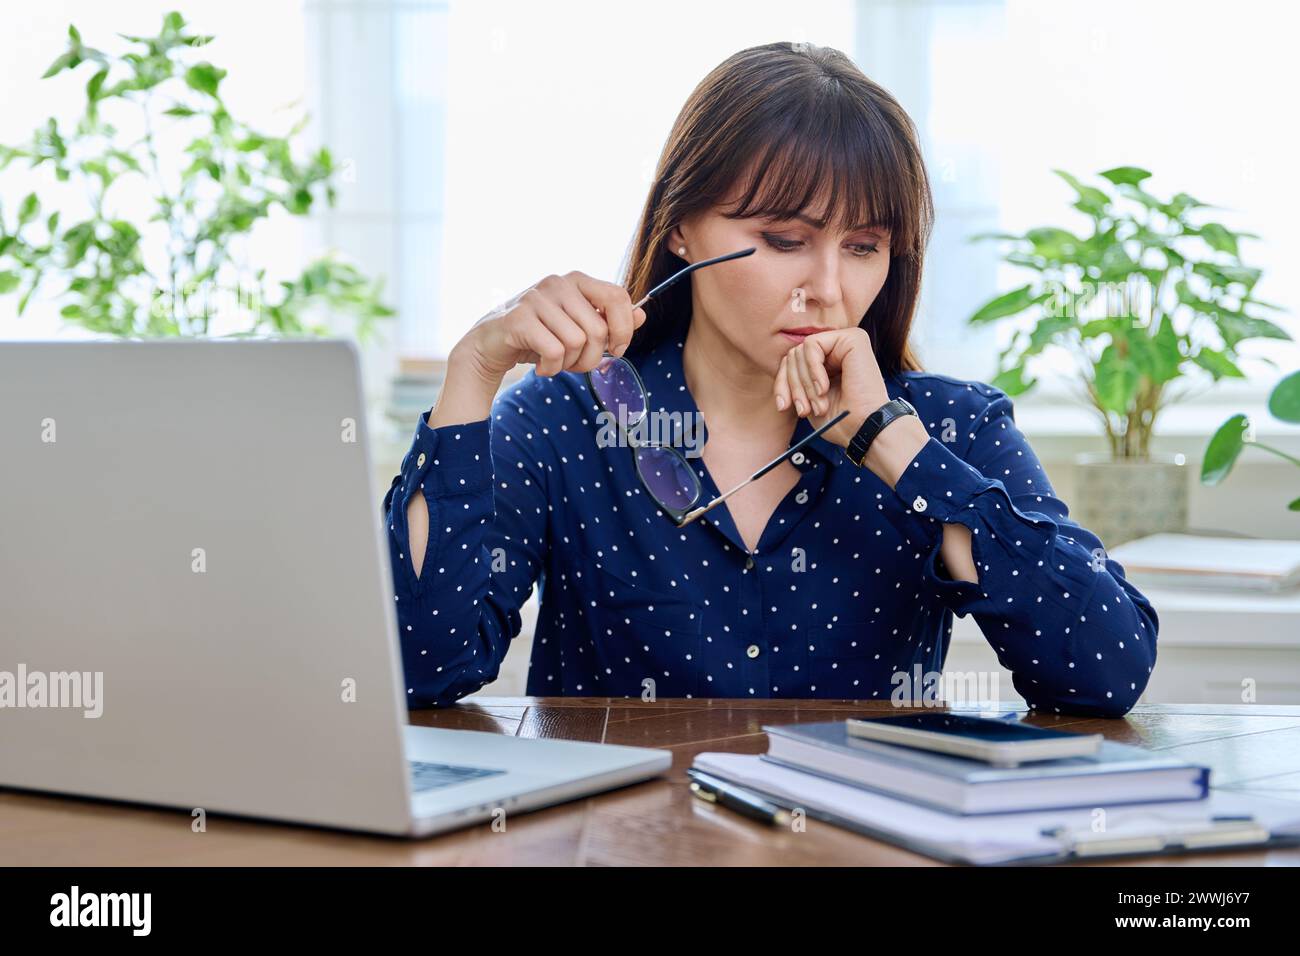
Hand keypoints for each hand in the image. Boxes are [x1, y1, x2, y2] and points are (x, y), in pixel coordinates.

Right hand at [461, 271, 646, 381]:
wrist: (491, 346)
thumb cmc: (539, 336)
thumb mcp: (578, 329)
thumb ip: (609, 322)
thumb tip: (640, 315)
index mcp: (577, 281)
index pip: (617, 297)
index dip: (624, 329)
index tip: (616, 349)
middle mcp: (558, 283)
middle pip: (598, 329)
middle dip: (592, 358)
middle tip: (576, 364)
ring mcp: (537, 298)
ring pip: (577, 342)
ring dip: (569, 365)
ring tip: (556, 363)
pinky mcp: (519, 318)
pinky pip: (554, 351)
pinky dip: (551, 368)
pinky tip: (542, 367)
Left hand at [773, 326, 891, 448]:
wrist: (865, 429)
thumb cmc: (841, 421)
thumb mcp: (808, 399)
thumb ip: (797, 379)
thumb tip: (781, 365)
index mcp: (830, 362)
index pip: (792, 362)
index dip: (783, 384)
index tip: (784, 407)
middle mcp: (838, 349)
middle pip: (793, 357)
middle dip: (793, 387)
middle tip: (804, 410)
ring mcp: (845, 341)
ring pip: (799, 352)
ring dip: (804, 383)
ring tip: (818, 404)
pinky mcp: (852, 338)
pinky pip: (811, 345)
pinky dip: (812, 369)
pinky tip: (824, 388)